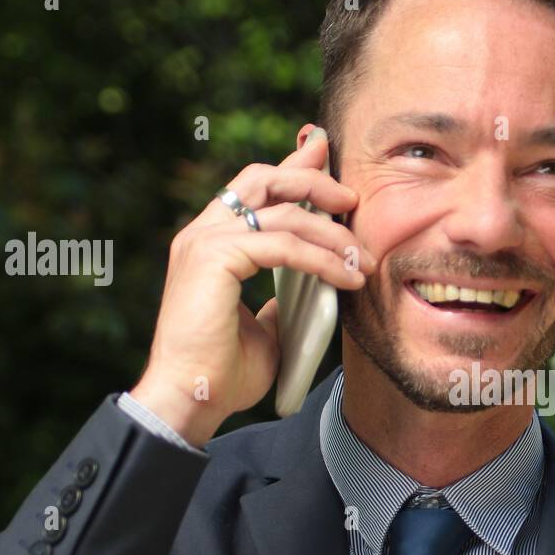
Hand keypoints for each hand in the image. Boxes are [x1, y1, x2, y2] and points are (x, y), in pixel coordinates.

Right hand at [130, 127, 373, 446]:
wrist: (191, 399)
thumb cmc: (222, 371)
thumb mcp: (264, 325)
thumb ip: (281, 297)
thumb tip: (308, 289)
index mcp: (211, 242)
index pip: (255, 188)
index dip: (293, 167)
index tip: (326, 156)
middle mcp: (203, 232)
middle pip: (265, 179)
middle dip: (314, 180)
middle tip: (352, 200)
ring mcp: (204, 241)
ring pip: (282, 212)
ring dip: (332, 233)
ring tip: (362, 258)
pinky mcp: (214, 258)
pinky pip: (282, 246)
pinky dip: (322, 260)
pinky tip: (347, 277)